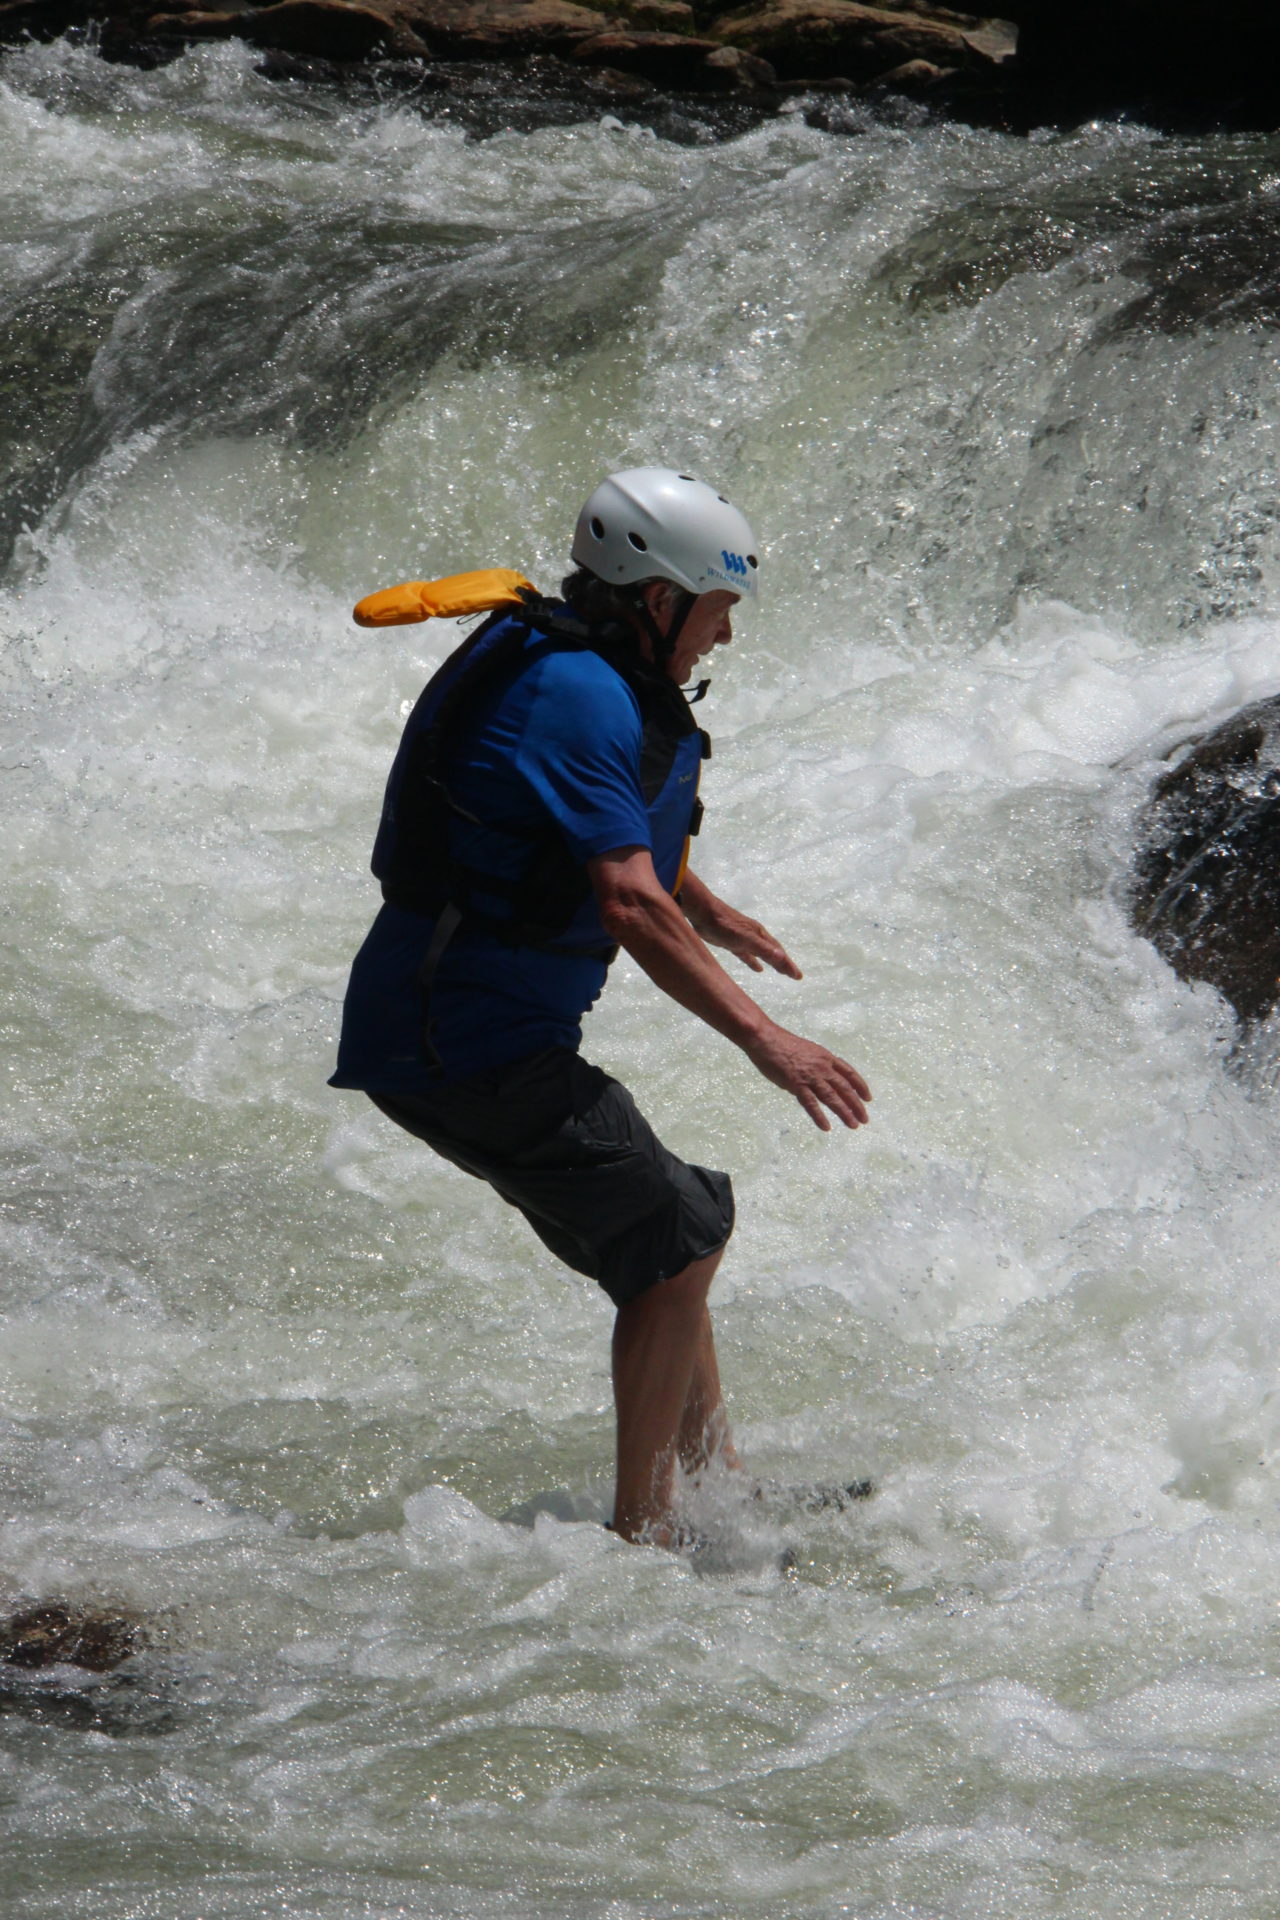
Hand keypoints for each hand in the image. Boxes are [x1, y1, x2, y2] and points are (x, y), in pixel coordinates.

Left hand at [684, 890, 801, 978]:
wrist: (703, 913)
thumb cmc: (724, 925)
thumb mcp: (745, 938)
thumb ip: (762, 948)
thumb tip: (782, 957)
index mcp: (760, 935)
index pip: (778, 953)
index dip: (788, 965)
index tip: (798, 976)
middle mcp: (755, 936)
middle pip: (773, 952)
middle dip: (783, 963)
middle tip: (794, 975)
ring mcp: (743, 939)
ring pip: (761, 953)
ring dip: (771, 962)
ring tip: (780, 971)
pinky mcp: (732, 942)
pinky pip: (747, 955)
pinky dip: (753, 962)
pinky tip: (758, 969)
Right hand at [745, 1024, 871, 1132]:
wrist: (766, 1039)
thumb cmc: (782, 1044)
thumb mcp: (808, 1050)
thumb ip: (817, 1064)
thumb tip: (821, 1077)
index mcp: (826, 1057)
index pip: (849, 1073)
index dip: (860, 1086)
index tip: (868, 1098)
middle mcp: (822, 1067)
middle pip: (845, 1088)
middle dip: (856, 1105)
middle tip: (864, 1119)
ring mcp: (810, 1076)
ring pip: (832, 1098)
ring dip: (844, 1112)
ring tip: (853, 1125)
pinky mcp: (796, 1085)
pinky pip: (811, 1104)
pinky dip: (819, 1116)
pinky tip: (826, 1127)